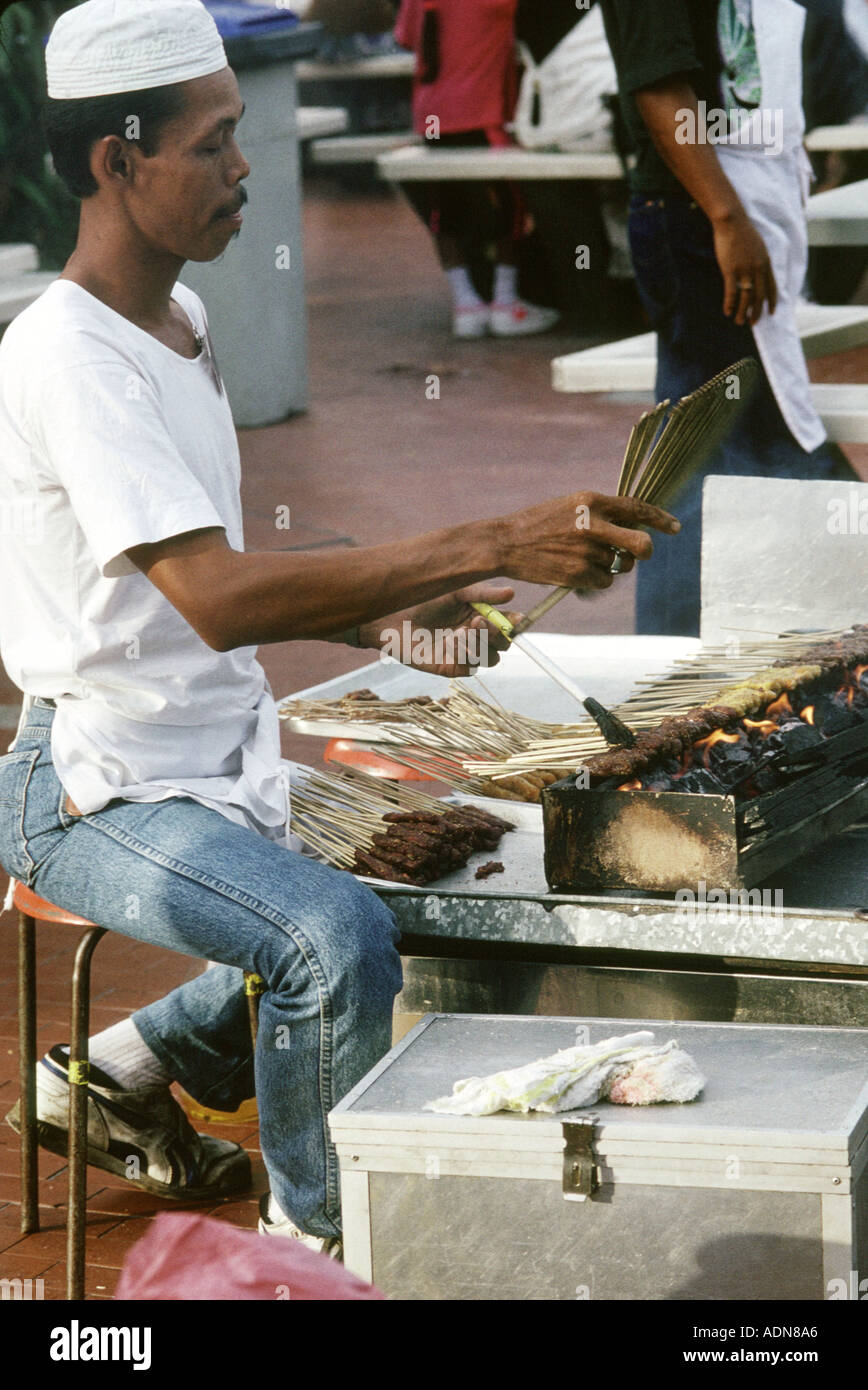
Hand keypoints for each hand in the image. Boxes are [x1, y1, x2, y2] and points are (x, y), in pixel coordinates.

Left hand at [360, 584, 520, 677]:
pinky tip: (450, 641)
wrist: (393, 616)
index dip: (516, 623)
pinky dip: (464, 654)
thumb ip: (483, 594)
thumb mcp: (456, 592)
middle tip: (479, 621)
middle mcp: (476, 637)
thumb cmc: (423, 599)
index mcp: (481, 616)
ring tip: (461, 630)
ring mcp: (465, 654)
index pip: (509, 624)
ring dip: (481, 644)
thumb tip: (511, 592)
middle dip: (498, 634)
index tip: (516, 618)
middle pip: (505, 645)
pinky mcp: (450, 667)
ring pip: (491, 659)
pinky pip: (470, 668)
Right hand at [496, 492, 679, 589]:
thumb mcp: (571, 506)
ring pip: (619, 566)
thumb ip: (600, 512)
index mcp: (592, 501)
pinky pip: (604, 581)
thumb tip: (633, 525)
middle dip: (643, 552)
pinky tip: (576, 571)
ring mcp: (586, 550)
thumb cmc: (539, 524)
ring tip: (583, 558)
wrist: (506, 543)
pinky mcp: (578, 573)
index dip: (660, 519)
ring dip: (609, 566)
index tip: (675, 527)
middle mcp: (593, 524)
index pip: (636, 508)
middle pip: (640, 544)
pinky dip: (596, 580)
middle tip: (638, 554)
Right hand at [712, 209, 777, 325]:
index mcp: (765, 263)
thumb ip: (759, 260)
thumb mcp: (758, 246)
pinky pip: (732, 292)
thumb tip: (757, 271)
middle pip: (760, 296)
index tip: (771, 312)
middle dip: (757, 312)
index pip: (772, 287)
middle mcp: (758, 269)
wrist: (732, 222)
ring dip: (743, 312)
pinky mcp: (731, 270)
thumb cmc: (743, 232)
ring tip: (739, 322)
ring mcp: (744, 270)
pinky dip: (730, 304)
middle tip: (753, 323)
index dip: (772, 301)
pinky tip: (727, 311)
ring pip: (746, 297)